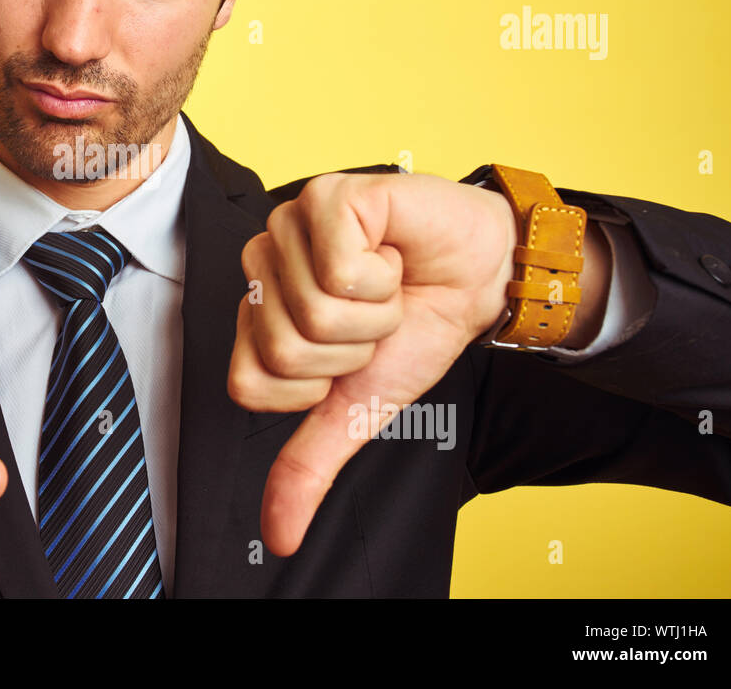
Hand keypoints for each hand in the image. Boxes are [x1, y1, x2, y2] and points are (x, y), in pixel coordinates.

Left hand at [228, 172, 518, 557]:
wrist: (481, 277)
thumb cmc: (416, 327)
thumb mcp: (359, 407)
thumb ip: (310, 463)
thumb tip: (278, 534)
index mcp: (258, 316)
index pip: (248, 384)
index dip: (312, 387)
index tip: (347, 358)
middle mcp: (261, 266)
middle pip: (283, 350)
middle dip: (352, 350)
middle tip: (376, 318)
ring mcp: (288, 225)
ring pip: (314, 312)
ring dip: (375, 315)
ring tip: (387, 286)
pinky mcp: (327, 196)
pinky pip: (342, 270)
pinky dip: (386, 279)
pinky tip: (392, 254)